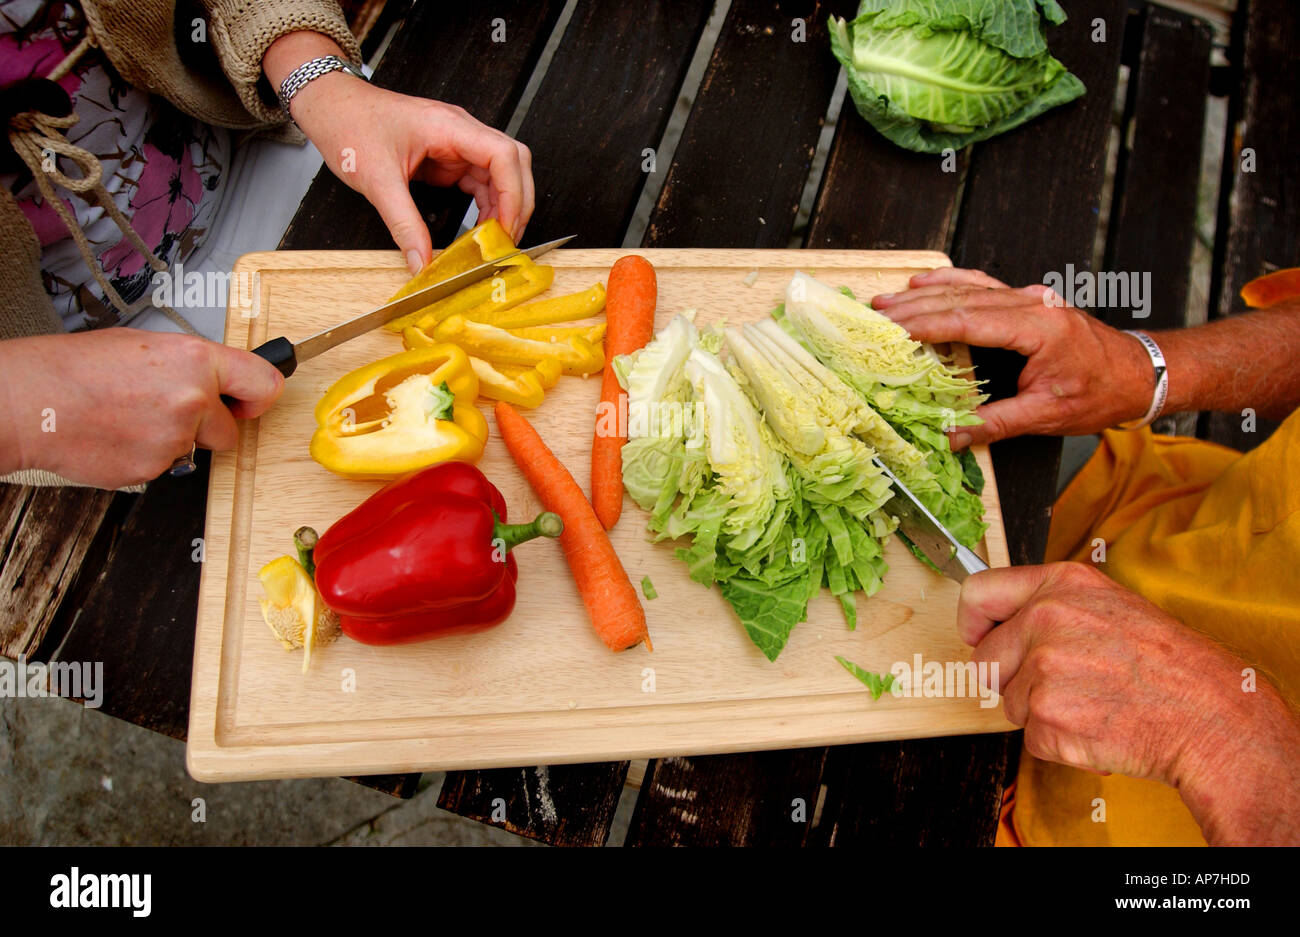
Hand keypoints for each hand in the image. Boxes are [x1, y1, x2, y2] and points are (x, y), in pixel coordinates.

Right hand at [0, 330, 283, 487]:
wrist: (31, 401)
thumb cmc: (76, 369)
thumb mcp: (145, 346)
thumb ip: (193, 366)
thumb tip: (220, 381)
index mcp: (195, 360)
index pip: (263, 382)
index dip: (259, 397)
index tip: (252, 402)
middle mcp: (193, 399)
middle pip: (230, 430)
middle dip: (208, 426)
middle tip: (167, 411)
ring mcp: (175, 437)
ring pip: (195, 449)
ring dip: (173, 440)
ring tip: (130, 417)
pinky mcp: (156, 468)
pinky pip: (166, 466)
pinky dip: (147, 456)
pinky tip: (119, 435)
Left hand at [265, 34, 533, 274]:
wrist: (330, 107)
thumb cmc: (349, 125)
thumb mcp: (377, 180)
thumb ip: (403, 225)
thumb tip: (422, 263)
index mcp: (449, 126)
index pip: (503, 155)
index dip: (513, 194)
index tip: (505, 229)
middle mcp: (460, 132)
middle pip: (512, 163)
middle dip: (518, 203)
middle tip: (508, 241)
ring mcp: (456, 144)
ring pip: (500, 175)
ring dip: (503, 208)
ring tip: (495, 242)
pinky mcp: (448, 157)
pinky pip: (480, 182)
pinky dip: (486, 207)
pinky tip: (480, 229)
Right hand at [871, 268, 1154, 447]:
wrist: (1141, 373)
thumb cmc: (1101, 393)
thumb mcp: (1047, 415)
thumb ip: (994, 424)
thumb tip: (949, 437)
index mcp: (1037, 328)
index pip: (968, 321)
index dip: (925, 325)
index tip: (891, 331)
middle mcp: (1032, 304)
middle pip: (962, 300)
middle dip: (915, 308)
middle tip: (875, 316)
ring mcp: (1031, 298)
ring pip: (969, 289)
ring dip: (926, 295)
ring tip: (888, 301)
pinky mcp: (1029, 301)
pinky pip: (983, 285)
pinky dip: (952, 284)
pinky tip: (927, 283)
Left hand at [960, 562, 1299, 844]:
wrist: (1208, 716)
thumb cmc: (1166, 664)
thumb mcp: (1108, 604)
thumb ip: (1050, 606)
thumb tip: (999, 621)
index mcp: (1059, 586)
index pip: (977, 593)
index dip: (972, 622)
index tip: (979, 637)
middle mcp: (1045, 621)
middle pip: (984, 659)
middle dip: (1011, 679)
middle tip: (1062, 684)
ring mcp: (1043, 670)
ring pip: (1008, 702)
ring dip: (1040, 712)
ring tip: (1091, 701)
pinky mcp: (1047, 718)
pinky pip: (1030, 736)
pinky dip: (1058, 741)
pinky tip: (1097, 724)